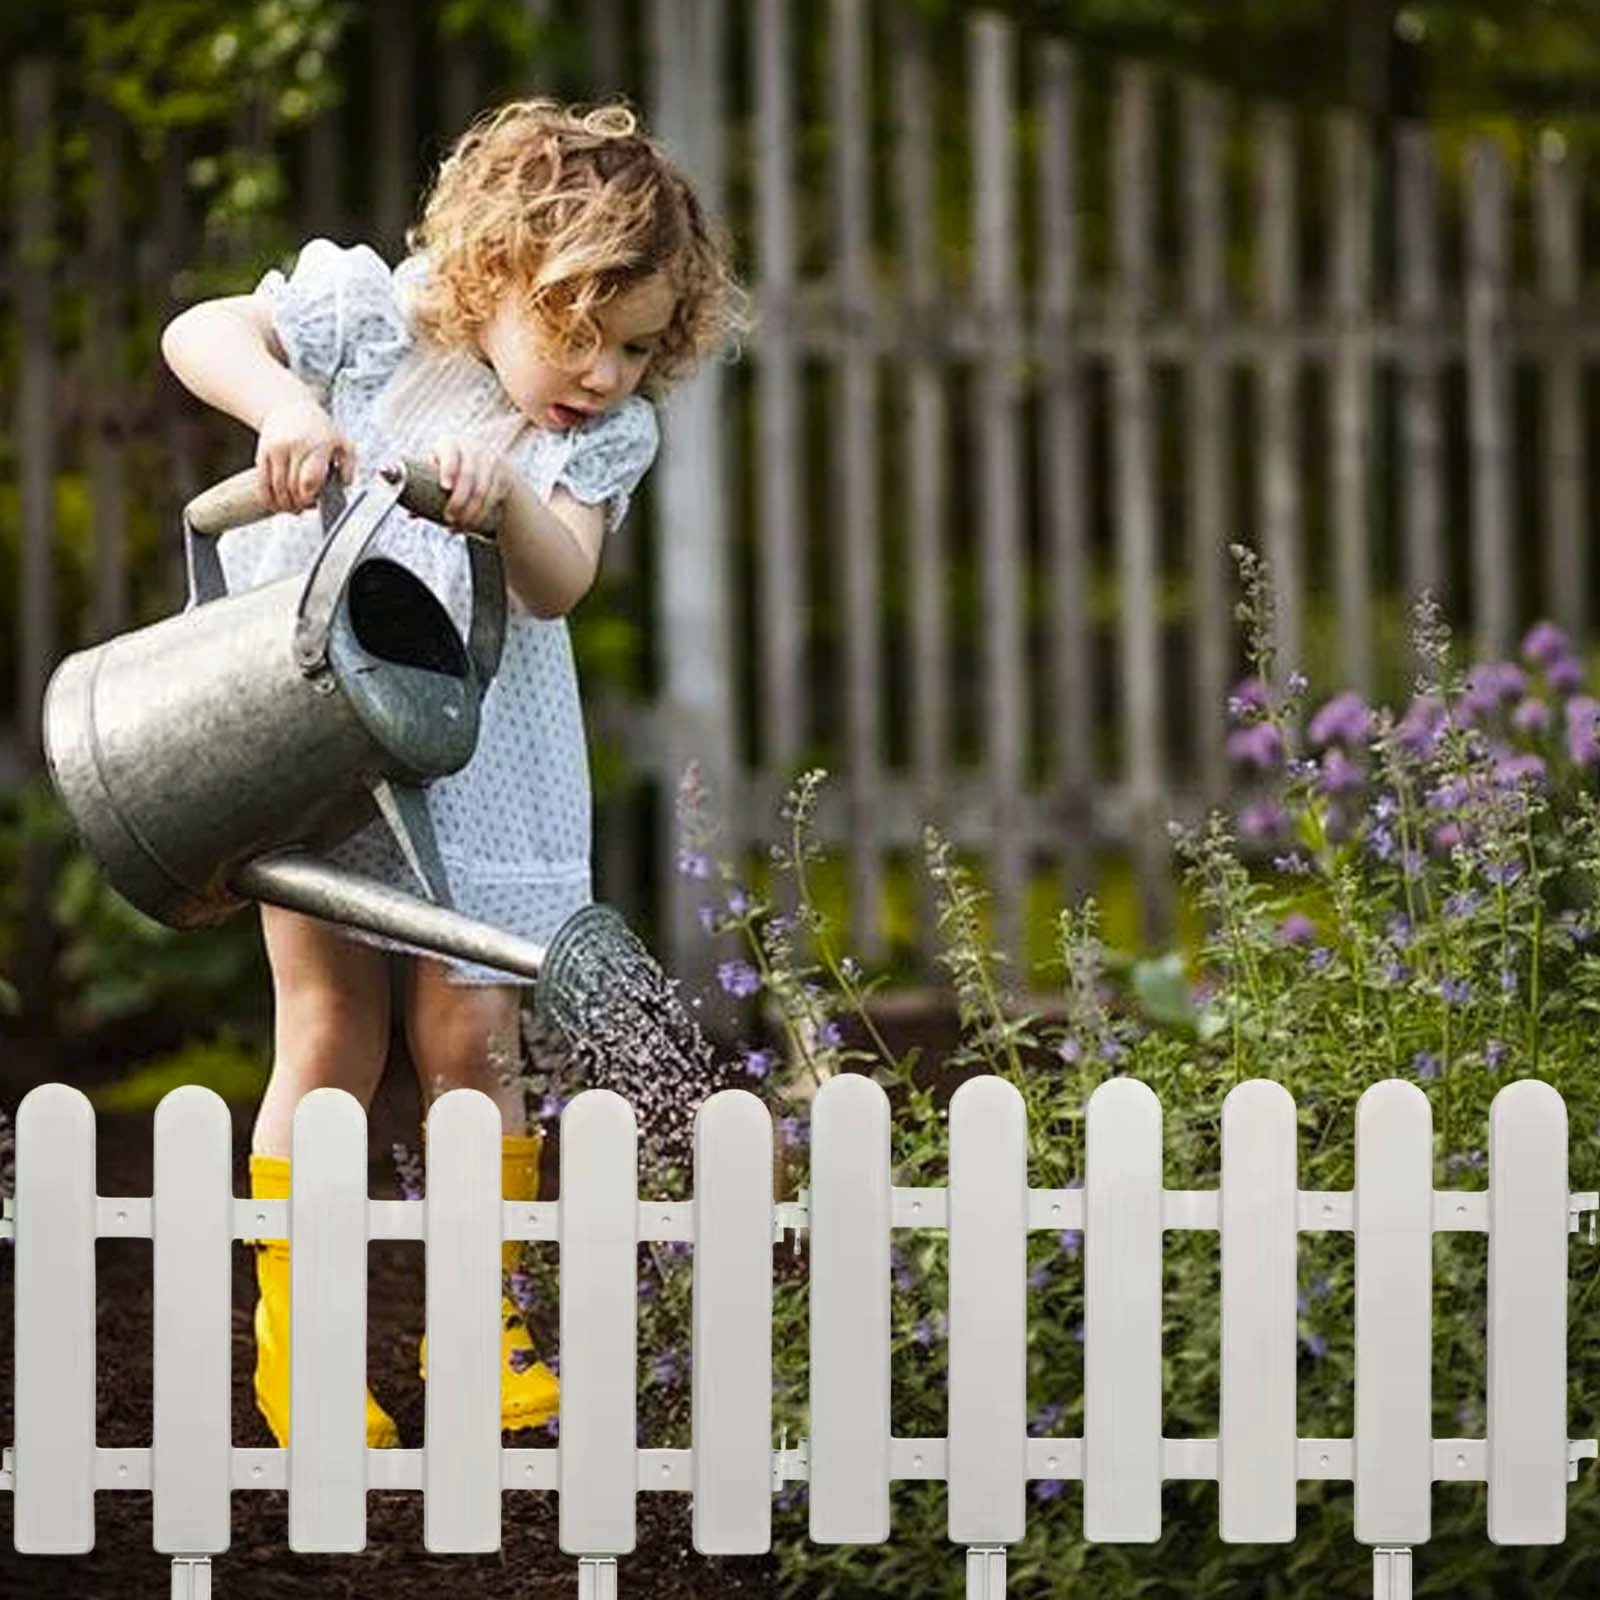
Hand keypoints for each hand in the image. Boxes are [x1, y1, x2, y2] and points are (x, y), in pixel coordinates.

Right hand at [255, 395, 353, 512]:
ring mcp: (276, 449)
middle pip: (292, 487)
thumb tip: (345, 484)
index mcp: (317, 446)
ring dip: (283, 504)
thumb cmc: (319, 430)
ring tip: (291, 508)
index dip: (311, 497)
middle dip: (298, 503)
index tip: (314, 502)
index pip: (310, 481)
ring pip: (276, 487)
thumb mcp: (342, 443)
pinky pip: (262, 482)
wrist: (290, 407)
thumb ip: (348, 466)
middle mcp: (294, 447)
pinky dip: (267, 497)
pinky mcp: (262, 452)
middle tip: (303, 508)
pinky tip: (274, 504)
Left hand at [430, 435, 512, 530]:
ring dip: (470, 512)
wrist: (484, 460)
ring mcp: (491, 461)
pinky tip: (472, 524)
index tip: (445, 487)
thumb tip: (411, 514)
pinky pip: (493, 498)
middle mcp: (473, 449)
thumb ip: (424, 487)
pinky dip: (481, 514)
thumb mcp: (437, 469)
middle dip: (458, 501)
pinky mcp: (503, 475)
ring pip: (482, 490)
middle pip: (468, 476)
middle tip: (449, 518)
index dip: (448, 469)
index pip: (450, 454)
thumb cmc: (451, 467)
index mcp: (450, 443)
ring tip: (459, 526)